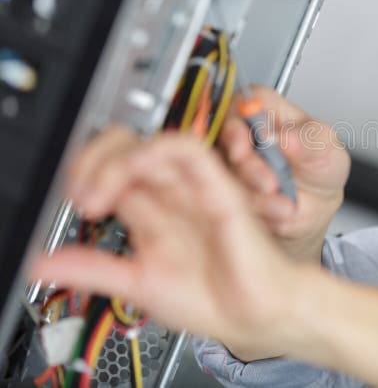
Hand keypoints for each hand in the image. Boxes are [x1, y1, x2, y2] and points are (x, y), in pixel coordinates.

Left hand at [32, 128, 311, 356]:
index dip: (83, 172)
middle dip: (90, 159)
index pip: (110, 169)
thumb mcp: (138, 284)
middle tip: (82, 195)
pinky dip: (155, 149)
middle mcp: (170, 194)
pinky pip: (188, 150)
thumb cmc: (216, 298)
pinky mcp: (218, 187)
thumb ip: (93, 270)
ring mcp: (193, 187)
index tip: (73, 200)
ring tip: (97, 195)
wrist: (257, 315)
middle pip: (124, 147)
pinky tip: (132, 171)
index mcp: (152, 211)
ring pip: (149, 141)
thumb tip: (42, 262)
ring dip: (112, 158)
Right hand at [219, 87, 349, 262]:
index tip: (244, 147)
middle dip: (248, 168)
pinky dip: (258, 210)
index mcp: (264, 110)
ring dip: (255, 194)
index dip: (235, 126)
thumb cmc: (319, 166)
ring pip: (226, 176)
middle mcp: (241, 134)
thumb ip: (309, 139)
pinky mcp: (227, 191)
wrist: (317, 205)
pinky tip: (279, 211)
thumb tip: (283, 137)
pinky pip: (231, 201)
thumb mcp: (326, 147)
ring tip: (285, 205)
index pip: (238, 105)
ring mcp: (229, 163)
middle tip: (270, 183)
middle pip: (225, 143)